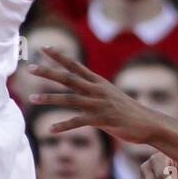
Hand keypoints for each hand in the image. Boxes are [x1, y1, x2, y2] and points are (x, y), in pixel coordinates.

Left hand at [30, 48, 159, 145]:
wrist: (147, 123)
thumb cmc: (127, 110)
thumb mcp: (109, 95)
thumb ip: (93, 91)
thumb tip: (79, 89)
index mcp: (98, 82)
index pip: (75, 65)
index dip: (59, 56)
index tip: (44, 48)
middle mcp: (97, 90)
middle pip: (68, 78)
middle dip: (48, 72)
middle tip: (30, 68)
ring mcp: (99, 104)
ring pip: (69, 99)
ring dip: (49, 98)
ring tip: (31, 98)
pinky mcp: (102, 120)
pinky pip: (78, 122)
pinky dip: (63, 126)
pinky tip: (50, 129)